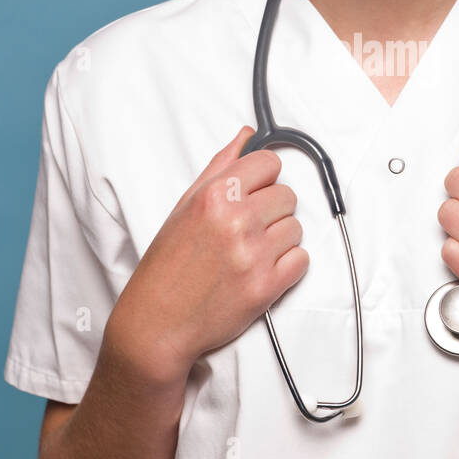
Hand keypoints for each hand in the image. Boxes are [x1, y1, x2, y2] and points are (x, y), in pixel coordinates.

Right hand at [104, 126, 307, 379]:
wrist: (156, 323)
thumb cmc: (168, 264)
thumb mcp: (184, 205)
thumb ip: (221, 166)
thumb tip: (249, 135)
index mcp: (215, 195)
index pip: (270, 163)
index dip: (263, 179)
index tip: (253, 193)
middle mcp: (236, 220)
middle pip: (288, 195)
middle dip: (272, 211)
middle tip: (247, 230)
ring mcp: (253, 255)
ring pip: (297, 228)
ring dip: (279, 240)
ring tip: (249, 253)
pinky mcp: (266, 287)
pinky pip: (301, 261)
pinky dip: (287, 267)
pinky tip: (261, 271)